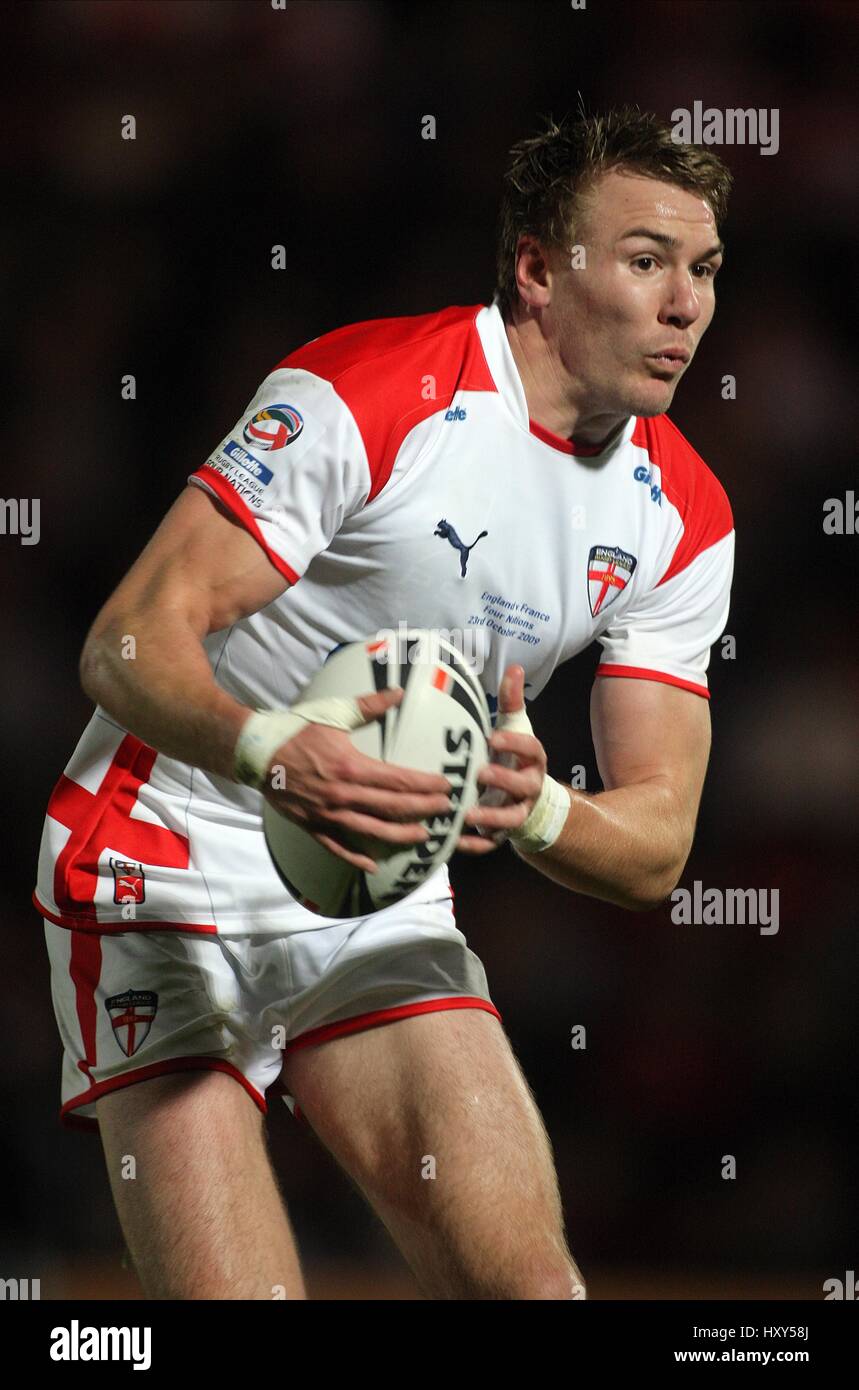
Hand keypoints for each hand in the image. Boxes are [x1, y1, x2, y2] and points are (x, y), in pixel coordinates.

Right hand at [261, 686, 453, 872]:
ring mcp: (328, 814)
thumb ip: (369, 705)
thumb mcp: (334, 713)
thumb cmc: (298, 730)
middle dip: (422, 809)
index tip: (445, 787)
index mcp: (351, 766)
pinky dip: (356, 858)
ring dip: (400, 835)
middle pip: (391, 807)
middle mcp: (343, 794)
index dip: (425, 785)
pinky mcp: (313, 825)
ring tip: (423, 836)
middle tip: (446, 811)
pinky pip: (338, 847)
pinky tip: (374, 866)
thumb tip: (397, 692)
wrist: (259, 752)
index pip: (398, 780)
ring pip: (371, 831)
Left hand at [455, 664, 547, 854]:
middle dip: (504, 780)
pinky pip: (491, 843)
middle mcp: (529, 788)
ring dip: (490, 817)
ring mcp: (517, 812)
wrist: (528, 800)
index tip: (493, 737)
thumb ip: (511, 701)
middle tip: (480, 772)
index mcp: (533, 761)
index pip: (531, 750)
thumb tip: (514, 667)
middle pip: (522, 786)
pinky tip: (457, 841)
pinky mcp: (502, 832)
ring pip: (509, 818)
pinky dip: (476, 844)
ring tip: (468, 814)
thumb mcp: (514, 729)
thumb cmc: (514, 758)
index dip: (514, 744)